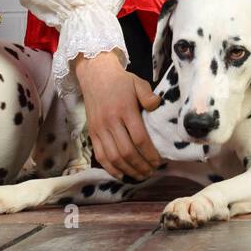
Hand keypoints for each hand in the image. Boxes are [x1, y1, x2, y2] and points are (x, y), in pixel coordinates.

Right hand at [75, 51, 163, 180]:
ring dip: (128, 170)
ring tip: (140, 175)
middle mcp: (110, 121)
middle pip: (126, 152)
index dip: (149, 154)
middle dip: (141, 165)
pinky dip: (111, 168)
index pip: (139, 138)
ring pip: (113, 157)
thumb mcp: (138, 83)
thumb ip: (149, 96)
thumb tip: (157, 107)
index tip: (159, 162)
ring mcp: (99, 129)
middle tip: (152, 172)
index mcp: (125, 109)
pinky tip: (122, 175)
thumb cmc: (120, 80)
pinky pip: (100, 156)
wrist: (95, 75)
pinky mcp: (92, 133)